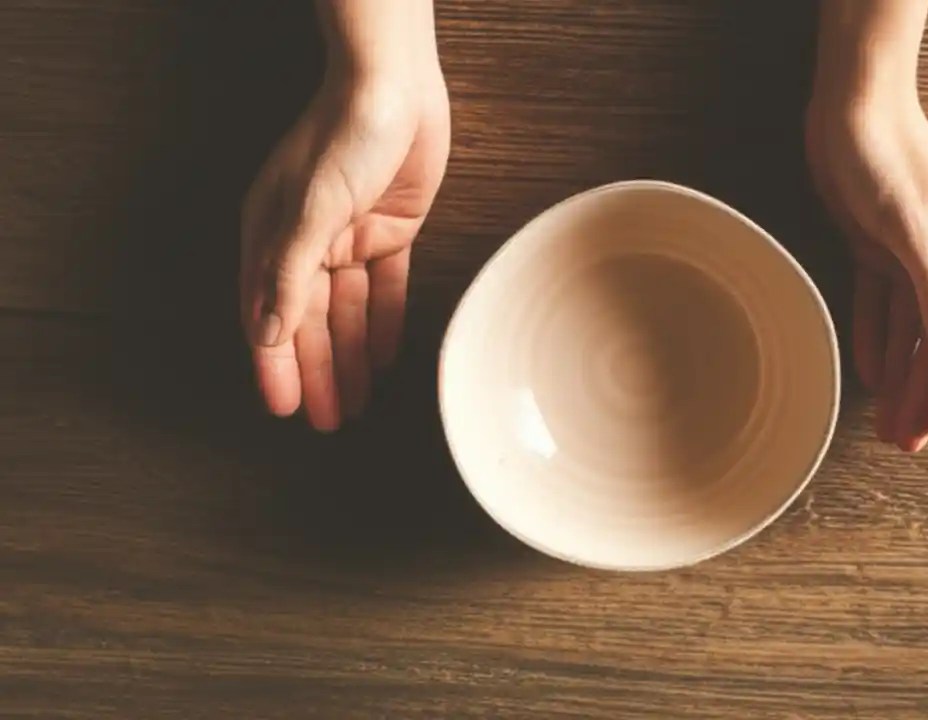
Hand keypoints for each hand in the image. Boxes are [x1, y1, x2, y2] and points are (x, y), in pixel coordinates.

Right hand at [240, 52, 449, 430]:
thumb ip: (288, 275)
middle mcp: (307, 244)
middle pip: (310, 324)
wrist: (394, 89)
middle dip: (318, 373)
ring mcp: (348, 239)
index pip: (269, 316)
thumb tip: (268, 334)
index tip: (285, 409)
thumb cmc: (342, 136)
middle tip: (329, 423)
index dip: (277, 365)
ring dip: (351, 358)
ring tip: (358, 405)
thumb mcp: (309, 210)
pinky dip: (384, 324)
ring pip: (348, 314)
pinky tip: (383, 360)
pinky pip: (385, 291)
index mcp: (271, 237)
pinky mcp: (389, 232)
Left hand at [807, 97, 927, 451]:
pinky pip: (879, 308)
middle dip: (925, 394)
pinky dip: (875, 341)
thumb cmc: (889, 158)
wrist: (848, 109)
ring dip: (898, 379)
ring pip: (909, 332)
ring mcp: (912, 257)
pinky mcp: (875, 250)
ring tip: (886, 427)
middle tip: (908, 444)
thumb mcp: (916, 232)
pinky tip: (868, 376)